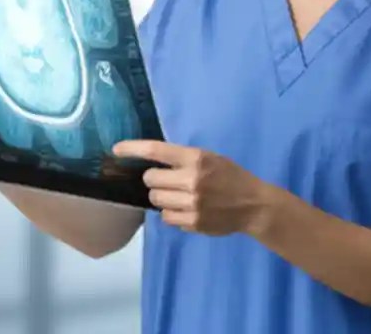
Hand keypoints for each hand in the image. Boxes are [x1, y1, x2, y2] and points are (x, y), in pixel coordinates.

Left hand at [111, 140, 275, 235]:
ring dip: (163, 197)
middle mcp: (191, 180)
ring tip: (180, 197)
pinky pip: (166, 217)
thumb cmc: (232, 176)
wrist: (253, 205)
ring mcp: (191, 203)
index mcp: (197, 158)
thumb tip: (152, 164)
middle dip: (155, 180)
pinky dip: (172, 213)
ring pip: (156, 199)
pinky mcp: (192, 222)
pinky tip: (188, 210)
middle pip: (150, 179)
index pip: (156, 151)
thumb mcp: (212, 159)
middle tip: (169, 181)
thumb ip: (185, 160)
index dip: (132, 149)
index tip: (116, 150)